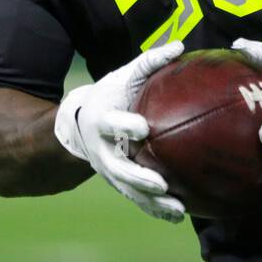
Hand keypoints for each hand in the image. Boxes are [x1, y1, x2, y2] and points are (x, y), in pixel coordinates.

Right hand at [54, 41, 186, 222]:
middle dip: (138, 176)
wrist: (82, 123)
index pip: (111, 124)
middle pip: (118, 166)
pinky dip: (155, 209)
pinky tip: (177, 215)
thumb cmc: (110, 95)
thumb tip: (179, 46)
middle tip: (160, 183)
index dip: (124, 126)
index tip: (143, 128)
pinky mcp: (118, 183)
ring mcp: (109, 170)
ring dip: (151, 201)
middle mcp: (102, 149)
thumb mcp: (124, 76)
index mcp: (102, 119)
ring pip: (128, 189)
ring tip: (177, 207)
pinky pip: (136, 199)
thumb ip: (149, 62)